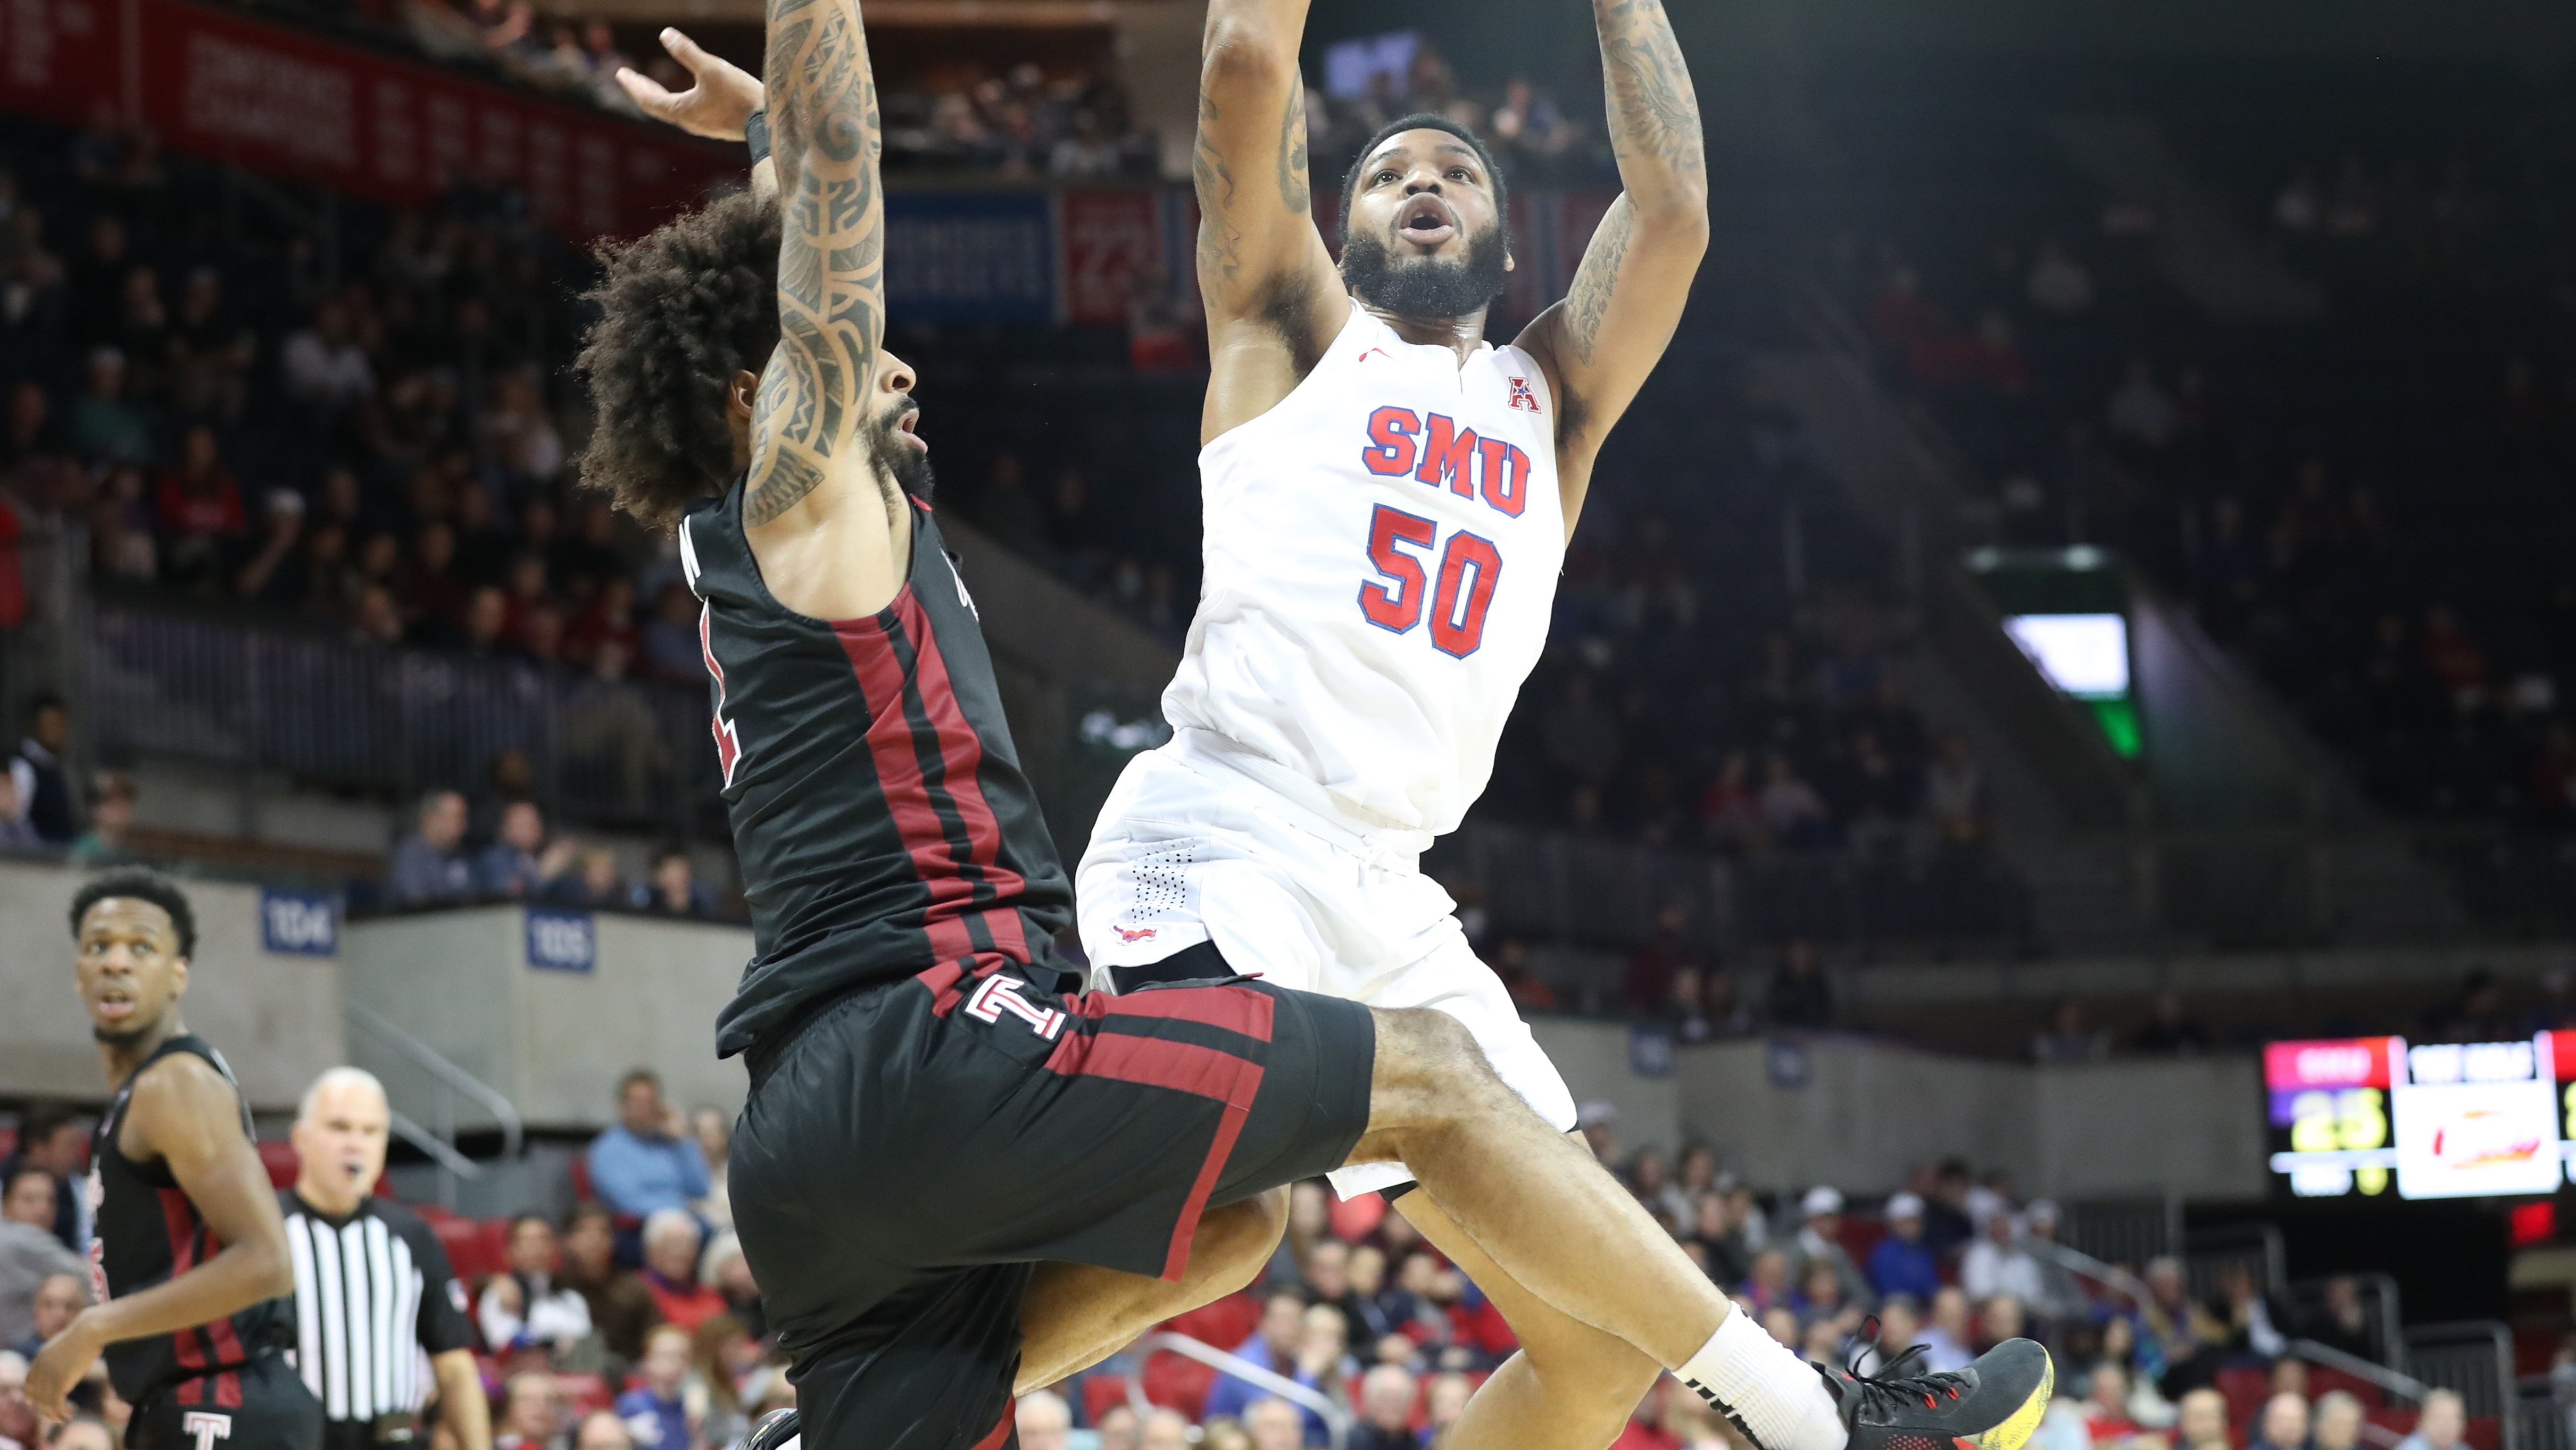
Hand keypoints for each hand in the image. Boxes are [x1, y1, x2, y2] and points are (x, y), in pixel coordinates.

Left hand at [28, 1312, 103, 1424]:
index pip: (29, 1381)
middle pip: (37, 1394)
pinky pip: (56, 1403)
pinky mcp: (60, 1382)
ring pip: (46, 1402)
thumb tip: (72, 1351)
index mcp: (41, 1357)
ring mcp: (49, 1375)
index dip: (29, 1393)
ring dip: (53, 1414)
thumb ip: (62, 1352)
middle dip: (43, 1407)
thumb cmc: (86, 1332)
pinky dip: (61, 1412)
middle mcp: (41, 1368)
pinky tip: (69, 1414)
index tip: (30, 1401)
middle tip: (53, 1415)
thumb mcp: (67, 1342)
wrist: (89, 1331)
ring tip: (62, 1419)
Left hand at [615, 29, 762, 141]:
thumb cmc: (740, 97)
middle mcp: (688, 122)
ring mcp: (703, 126)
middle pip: (657, 106)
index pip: (648, 98)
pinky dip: (676, 101)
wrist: (767, 125)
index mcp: (681, 110)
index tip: (621, 73)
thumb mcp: (713, 69)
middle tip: (629, 77)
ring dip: (659, 96)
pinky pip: (687, 113)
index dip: (633, 85)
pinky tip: (684, 96)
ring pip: (672, 110)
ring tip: (652, 85)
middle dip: (642, 89)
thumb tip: (665, 33)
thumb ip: (688, 52)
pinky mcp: (716, 127)